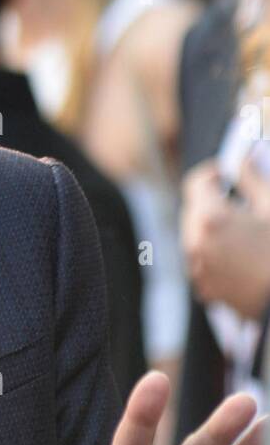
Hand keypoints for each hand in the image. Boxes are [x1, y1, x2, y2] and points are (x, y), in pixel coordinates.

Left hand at [181, 157, 269, 317]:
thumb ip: (252, 178)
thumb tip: (244, 155)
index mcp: (211, 217)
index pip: (195, 183)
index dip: (211, 174)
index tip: (227, 173)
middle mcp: (195, 243)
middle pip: (192, 210)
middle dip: (211, 202)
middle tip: (240, 202)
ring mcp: (197, 269)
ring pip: (194, 237)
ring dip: (210, 228)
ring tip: (243, 233)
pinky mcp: (205, 288)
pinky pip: (201, 262)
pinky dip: (213, 253)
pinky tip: (240, 258)